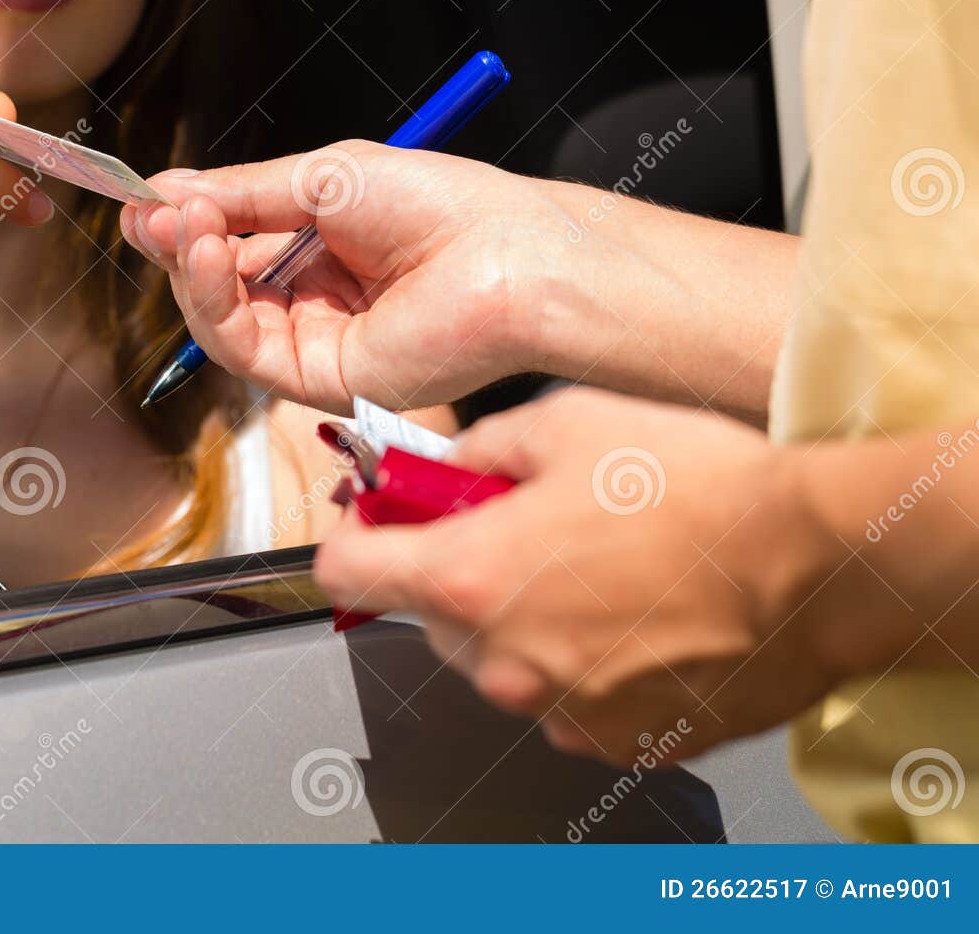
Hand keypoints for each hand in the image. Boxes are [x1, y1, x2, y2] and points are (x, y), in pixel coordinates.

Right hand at [120, 141, 582, 413]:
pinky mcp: (319, 382)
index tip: (143, 199)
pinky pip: (244, 350)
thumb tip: (164, 190)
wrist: (508, 258)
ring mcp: (315, 344)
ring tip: (183, 227)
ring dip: (191, 272)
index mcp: (320, 248)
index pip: (232, 243)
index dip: (185, 224)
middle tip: (152, 213)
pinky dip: (214, 303)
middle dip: (179, 246)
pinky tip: (210, 255)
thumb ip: (242, 194)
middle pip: (217, 285)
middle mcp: (313, 300)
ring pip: (221, 320)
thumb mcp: (323, 180)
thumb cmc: (442, 207)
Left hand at [313, 387, 853, 763]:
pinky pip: (563, 696)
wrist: (819, 568)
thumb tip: (445, 467)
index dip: (354, 535)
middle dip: (457, 569)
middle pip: (428, 616)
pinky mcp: (615, 741)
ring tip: (598, 567)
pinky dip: (578, 660)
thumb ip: (480, 450)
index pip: (346, 573)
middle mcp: (501, 661)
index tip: (378, 517)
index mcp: (470, 578)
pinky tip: (634, 615)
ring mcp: (558, 710)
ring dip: (521, 617)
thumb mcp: (570, 423)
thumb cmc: (701, 490)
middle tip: (518, 524)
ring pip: (497, 658)